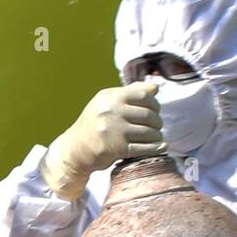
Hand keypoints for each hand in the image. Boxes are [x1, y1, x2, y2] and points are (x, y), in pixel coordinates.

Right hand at [40, 83, 165, 198]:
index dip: (155, 104)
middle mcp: (111, 111)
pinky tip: (161, 148)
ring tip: (156, 137)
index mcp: (110, 97)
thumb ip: (131, 93)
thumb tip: (154, 87)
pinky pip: (144, 148)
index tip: (155, 112)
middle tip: (157, 127)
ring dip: (157, 136)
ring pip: (149, 133)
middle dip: (157, 123)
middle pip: (149, 115)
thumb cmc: (96, 124)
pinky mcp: (116, 149)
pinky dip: (156, 148)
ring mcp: (113, 130)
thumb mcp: (107, 103)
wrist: (75, 149)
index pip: (144, 96)